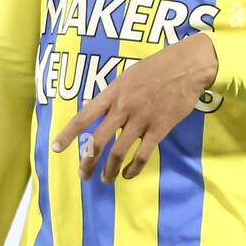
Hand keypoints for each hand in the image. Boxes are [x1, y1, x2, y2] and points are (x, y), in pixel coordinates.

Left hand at [50, 32, 218, 182]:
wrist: (188, 66)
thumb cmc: (159, 66)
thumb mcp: (128, 74)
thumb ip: (110, 93)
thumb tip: (87, 104)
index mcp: (114, 93)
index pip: (85, 116)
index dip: (69, 133)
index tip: (56, 148)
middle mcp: (124, 107)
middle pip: (99, 140)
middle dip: (88, 161)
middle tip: (83, 175)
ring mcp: (142, 119)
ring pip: (119, 151)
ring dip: (110, 170)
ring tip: (106, 180)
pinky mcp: (160, 128)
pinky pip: (144, 154)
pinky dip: (134, 168)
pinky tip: (129, 174)